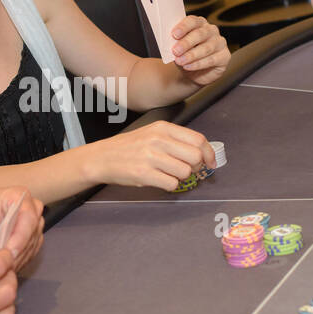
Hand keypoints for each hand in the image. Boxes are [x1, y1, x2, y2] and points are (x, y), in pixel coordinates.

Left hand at [0, 188, 43, 269]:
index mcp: (18, 195)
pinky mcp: (31, 238)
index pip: (28, 216)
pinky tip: (5, 266)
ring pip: (32, 244)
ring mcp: (32, 223)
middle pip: (32, 232)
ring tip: (0, 268)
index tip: (10, 252)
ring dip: (18, 258)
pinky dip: (19, 261)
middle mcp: (29, 208)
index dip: (21, 236)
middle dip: (18, 250)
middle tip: (2, 265)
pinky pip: (30, 252)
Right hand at [87, 120, 212, 189]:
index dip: (208, 153)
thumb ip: (175, 139)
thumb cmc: (129, 147)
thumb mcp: (152, 133)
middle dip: (195, 167)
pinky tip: (159, 180)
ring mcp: (151, 157)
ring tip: (168, 174)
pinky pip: (171, 184)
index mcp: (163, 128)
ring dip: (181, 177)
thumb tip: (202, 152)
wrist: (102, 158)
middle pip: (195, 157)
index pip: (198, 139)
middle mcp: (158, 140)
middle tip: (186, 170)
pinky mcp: (144, 174)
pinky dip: (169, 186)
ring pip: (185, 172)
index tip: (210, 162)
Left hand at [171, 15, 229, 86]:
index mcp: (199, 23)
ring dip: (191, 55)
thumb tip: (168, 42)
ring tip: (180, 61)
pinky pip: (212, 60)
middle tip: (175, 51)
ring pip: (206, 48)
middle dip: (186, 43)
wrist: (192, 72)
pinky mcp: (225, 56)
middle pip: (199, 34)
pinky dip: (198, 64)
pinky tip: (188, 67)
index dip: (183, 27)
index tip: (174, 34)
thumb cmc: (184, 55)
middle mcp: (211, 30)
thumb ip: (174, 42)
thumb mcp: (177, 47)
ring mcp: (220, 42)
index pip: (192, 21)